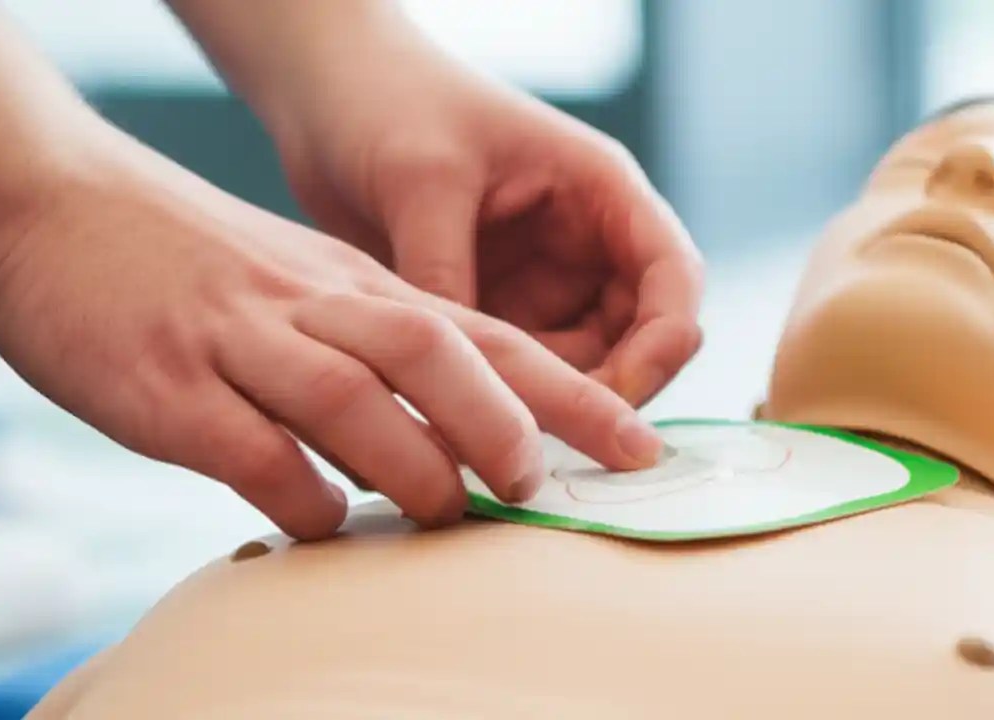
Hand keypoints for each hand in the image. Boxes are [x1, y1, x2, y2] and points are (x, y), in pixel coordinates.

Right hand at [0, 126, 664, 539]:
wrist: (53, 205)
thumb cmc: (192, 264)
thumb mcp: (304, 286)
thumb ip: (371, 353)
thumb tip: (442, 444)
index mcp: (356, 286)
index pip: (487, 334)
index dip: (570, 393)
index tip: (637, 444)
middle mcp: (315, 306)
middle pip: (436, 353)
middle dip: (505, 422)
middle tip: (540, 484)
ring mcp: (242, 342)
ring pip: (353, 397)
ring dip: (413, 462)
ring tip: (444, 510)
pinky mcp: (170, 387)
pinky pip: (252, 452)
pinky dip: (300, 496)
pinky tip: (320, 521)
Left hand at [258, 13, 704, 406]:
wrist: (321, 93)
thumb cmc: (387, 99)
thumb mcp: (423, 181)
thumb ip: (447, 276)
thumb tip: (458, 380)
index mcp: (597, 189)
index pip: (672, 275)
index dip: (663, 344)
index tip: (619, 397)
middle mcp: (582, 240)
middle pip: (637, 336)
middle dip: (607, 390)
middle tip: (548, 439)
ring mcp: (539, 279)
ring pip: (579, 365)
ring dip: (551, 403)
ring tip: (499, 438)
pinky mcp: (493, 309)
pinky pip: (518, 368)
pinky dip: (503, 398)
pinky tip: (464, 420)